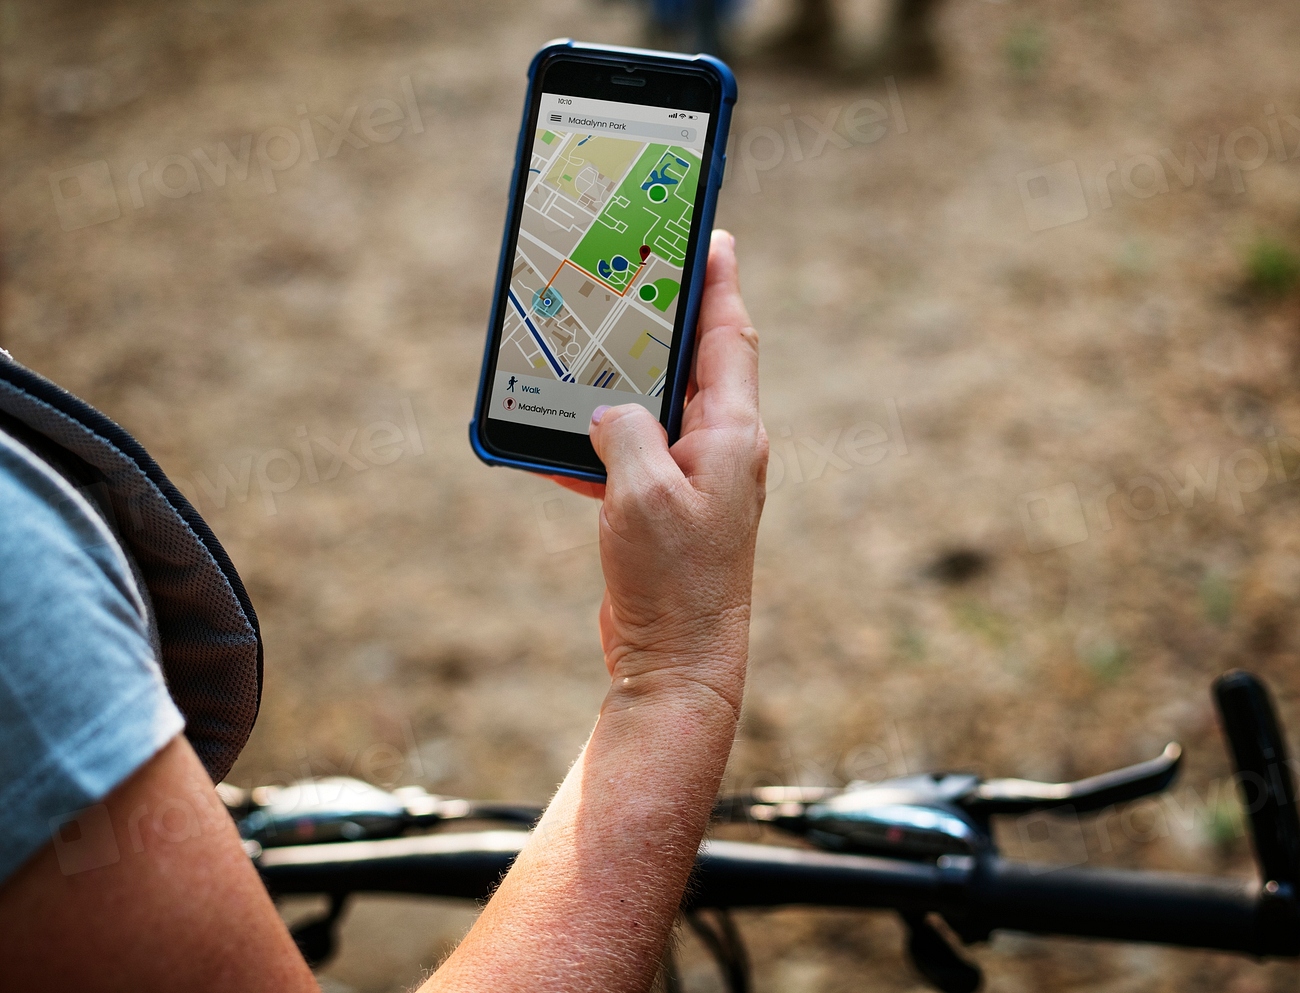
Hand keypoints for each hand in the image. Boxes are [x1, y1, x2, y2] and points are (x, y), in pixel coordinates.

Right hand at [555, 230, 767, 703]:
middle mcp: (721, 451)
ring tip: (591, 347)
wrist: (677, 664)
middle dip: (667, 321)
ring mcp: (695, 482)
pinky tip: (558, 443)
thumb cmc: (674, 581)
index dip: (718, 282)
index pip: (729, 337)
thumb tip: (611, 413)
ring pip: (658, 408)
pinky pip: (632, 458)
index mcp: (731, 434)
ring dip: (624, 382)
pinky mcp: (667, 511)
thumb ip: (626, 433)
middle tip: (640, 276)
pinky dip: (599, 445)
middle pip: (695, 364)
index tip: (709, 236)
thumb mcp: (641, 492)